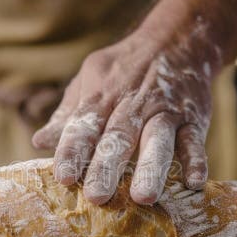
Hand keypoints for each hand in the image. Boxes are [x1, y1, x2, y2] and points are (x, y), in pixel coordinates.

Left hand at [32, 30, 213, 205]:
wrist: (177, 39)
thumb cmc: (124, 68)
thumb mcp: (90, 78)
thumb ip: (68, 113)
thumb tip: (39, 142)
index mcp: (103, 96)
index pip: (83, 125)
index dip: (72, 151)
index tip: (62, 177)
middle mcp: (134, 104)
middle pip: (119, 137)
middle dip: (107, 167)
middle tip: (96, 197)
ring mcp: (166, 111)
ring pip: (158, 140)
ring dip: (150, 168)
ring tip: (143, 197)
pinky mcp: (194, 118)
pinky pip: (195, 140)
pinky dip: (197, 160)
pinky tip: (194, 183)